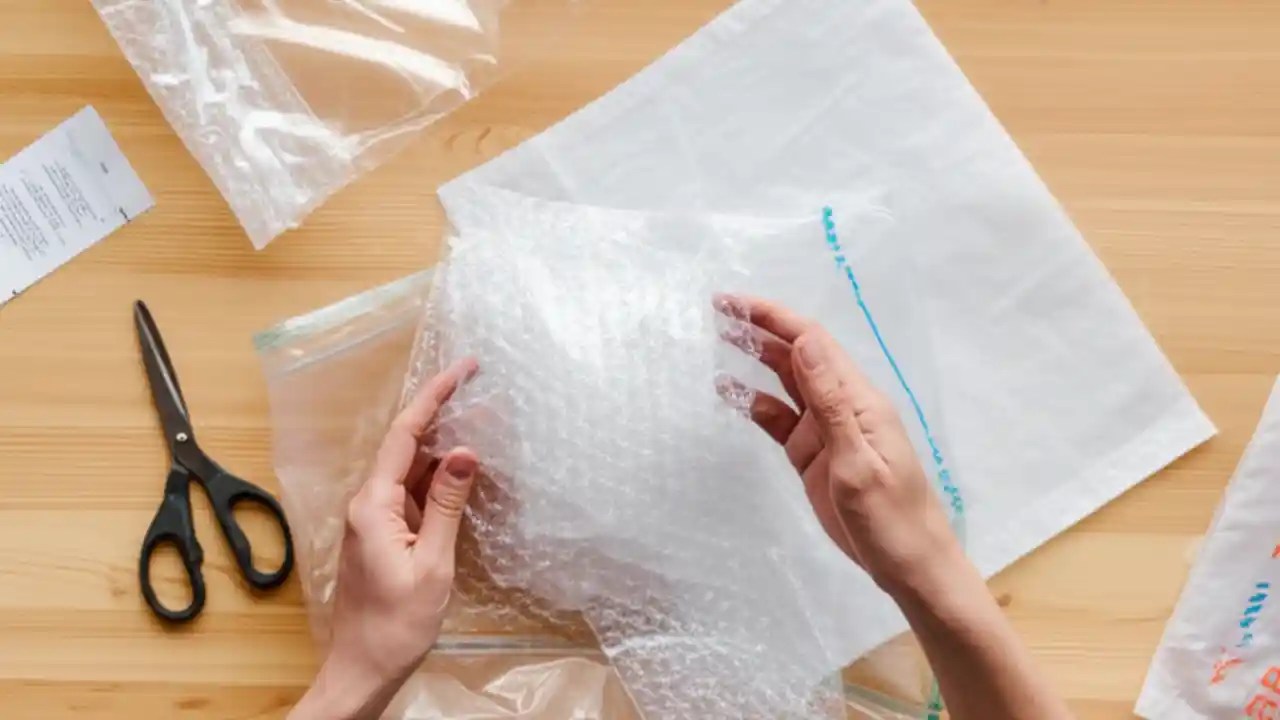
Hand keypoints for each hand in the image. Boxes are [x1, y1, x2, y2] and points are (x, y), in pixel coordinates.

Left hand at [290, 359, 479, 719]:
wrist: (362, 670)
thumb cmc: (396, 626)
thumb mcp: (433, 564)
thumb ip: (448, 505)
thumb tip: (465, 453)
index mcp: (373, 505)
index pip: (405, 435)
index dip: (433, 397)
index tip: (462, 369)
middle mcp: (368, 504)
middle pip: (407, 445)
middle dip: (442, 412)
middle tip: (478, 383)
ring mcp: (374, 519)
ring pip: (411, 469)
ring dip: (444, 447)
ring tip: (480, 419)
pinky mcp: (383, 535)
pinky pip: (412, 494)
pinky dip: (439, 479)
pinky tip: (464, 471)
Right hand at [729, 295, 959, 595]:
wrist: (909, 567)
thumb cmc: (890, 518)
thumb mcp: (858, 461)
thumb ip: (830, 401)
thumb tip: (806, 341)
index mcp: (859, 401)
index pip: (813, 344)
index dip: (775, 318)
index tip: (735, 303)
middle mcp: (842, 407)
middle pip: (798, 355)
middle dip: (761, 329)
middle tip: (717, 310)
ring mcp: (827, 431)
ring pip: (787, 383)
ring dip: (756, 359)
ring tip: (717, 339)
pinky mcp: (813, 455)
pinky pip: (780, 420)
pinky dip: (755, 404)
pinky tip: (730, 393)